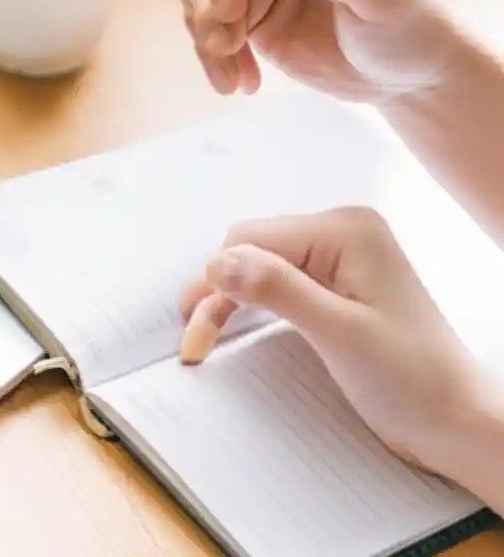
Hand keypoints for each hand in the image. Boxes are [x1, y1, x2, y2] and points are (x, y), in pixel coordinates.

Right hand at [179, 207, 497, 477]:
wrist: (454, 419)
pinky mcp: (340, 283)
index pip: (251, 239)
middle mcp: (343, 232)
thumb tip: (216, 262)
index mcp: (345, 231)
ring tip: (204, 335)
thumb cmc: (409, 379)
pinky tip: (239, 321)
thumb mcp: (337, 332)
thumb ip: (277, 290)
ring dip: (231, 298)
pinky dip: (254, 302)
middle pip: (252, 249)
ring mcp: (343, 257)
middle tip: (195, 339)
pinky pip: (281, 280)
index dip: (216, 281)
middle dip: (219, 291)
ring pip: (261, 266)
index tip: (195, 329)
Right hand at [183, 0, 470, 102]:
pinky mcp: (245, 11)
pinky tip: (241, 80)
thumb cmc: (409, 26)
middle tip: (225, 46)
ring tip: (233, 76)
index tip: (230, 8)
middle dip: (210, 2)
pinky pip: (204, 23)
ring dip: (207, 34)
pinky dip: (213, 55)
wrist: (406, 76)